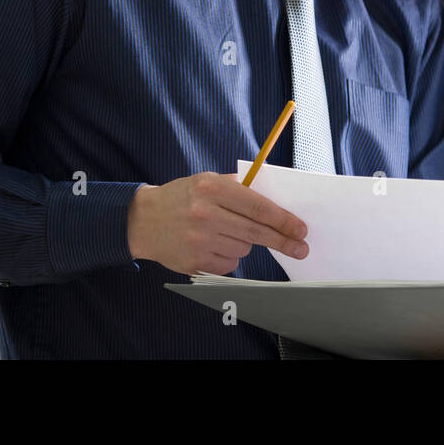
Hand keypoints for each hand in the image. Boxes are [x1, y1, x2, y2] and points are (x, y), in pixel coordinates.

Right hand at [127, 172, 308, 274]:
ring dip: (244, 243)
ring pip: (243, 248)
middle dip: (282, 240)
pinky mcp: (194, 263)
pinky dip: (229, 256)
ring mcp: (199, 240)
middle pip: (255, 232)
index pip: (257, 206)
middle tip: (300, 247)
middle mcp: (205, 214)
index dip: (283, 219)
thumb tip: (272, 199)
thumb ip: (237, 187)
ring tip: (225, 232)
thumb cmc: (182, 198)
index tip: (300, 228)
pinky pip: (229, 264)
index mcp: (211, 188)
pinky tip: (213, 245)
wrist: (142, 220)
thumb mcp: (206, 181)